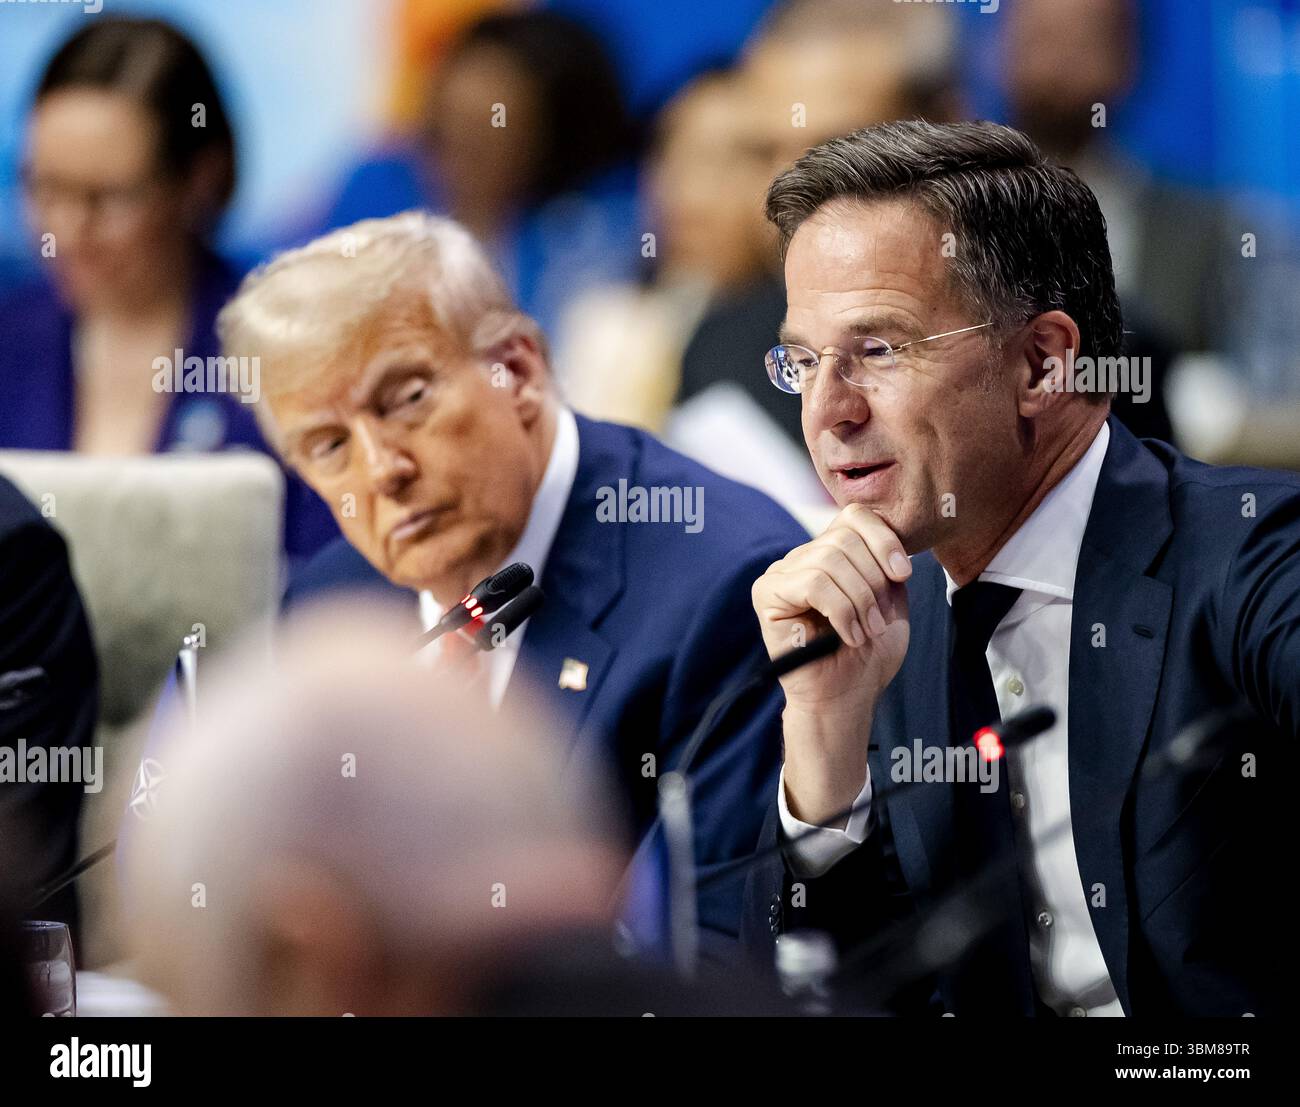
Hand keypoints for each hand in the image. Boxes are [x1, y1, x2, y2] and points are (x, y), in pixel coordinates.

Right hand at [751, 503, 911, 824]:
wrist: (847, 697)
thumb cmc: (868, 653)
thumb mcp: (889, 598)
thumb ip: (885, 562)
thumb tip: (886, 536)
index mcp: (831, 552)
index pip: (854, 516)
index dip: (883, 540)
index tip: (904, 575)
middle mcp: (802, 557)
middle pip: (844, 537)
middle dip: (873, 581)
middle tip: (878, 620)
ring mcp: (781, 573)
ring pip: (829, 559)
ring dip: (859, 601)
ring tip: (865, 631)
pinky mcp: (767, 594)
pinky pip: (813, 583)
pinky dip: (840, 611)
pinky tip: (847, 635)